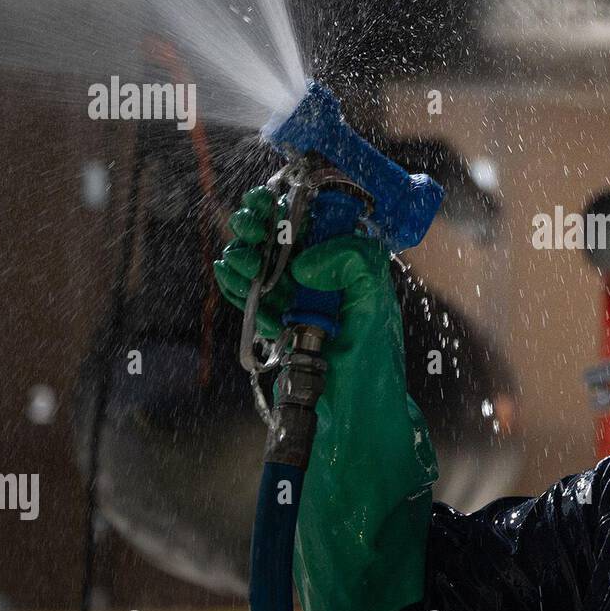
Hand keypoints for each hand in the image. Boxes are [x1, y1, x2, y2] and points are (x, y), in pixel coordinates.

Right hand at [214, 185, 389, 339]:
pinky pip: (244, 292)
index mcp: (342, 257)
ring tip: (246, 266)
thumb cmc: (373, 356)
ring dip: (241, 254)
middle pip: (272, 231)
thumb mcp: (376, 299)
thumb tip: (302, 263)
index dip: (282, 202)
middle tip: (252, 228)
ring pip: (253, 259)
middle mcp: (315, 271)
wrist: (354, 408)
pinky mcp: (272, 318)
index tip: (268, 201)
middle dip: (253, 222)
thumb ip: (354, 262)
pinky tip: (234, 279)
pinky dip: (233, 283)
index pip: (308, 215)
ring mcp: (291, 294)